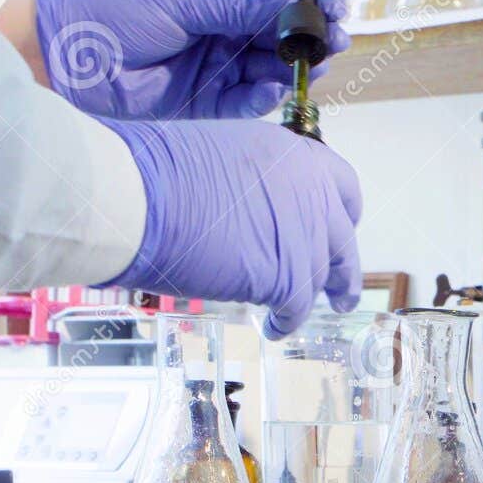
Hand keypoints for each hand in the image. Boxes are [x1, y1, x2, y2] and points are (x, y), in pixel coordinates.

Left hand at [34, 0, 349, 119]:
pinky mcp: (206, 101)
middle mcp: (225, 24)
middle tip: (330, 46)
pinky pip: (247, 101)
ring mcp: (217, 63)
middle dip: (309, 38)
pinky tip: (268, 89)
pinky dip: (262, 98)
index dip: (310, 0)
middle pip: (283, 32)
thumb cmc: (113, 10)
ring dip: (291, 69)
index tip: (338, 11)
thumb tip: (298, 5)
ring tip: (306, 69)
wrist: (62, 56)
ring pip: (271, 68)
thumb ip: (242, 7)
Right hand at [98, 117, 361, 336]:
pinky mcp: (285, 277)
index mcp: (296, 155)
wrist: (138, 196)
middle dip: (343, 270)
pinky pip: (297, 307)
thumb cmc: (157, 170)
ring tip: (295, 315)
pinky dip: (286, 322)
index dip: (342, 215)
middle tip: (341, 293)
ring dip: (309, 300)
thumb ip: (257, 181)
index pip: (343, 188)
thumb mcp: (225, 154)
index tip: (340, 231)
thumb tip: (258, 208)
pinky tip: (274, 328)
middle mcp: (310, 192)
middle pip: (343, 240)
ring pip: (320, 276)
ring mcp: (302, 235)